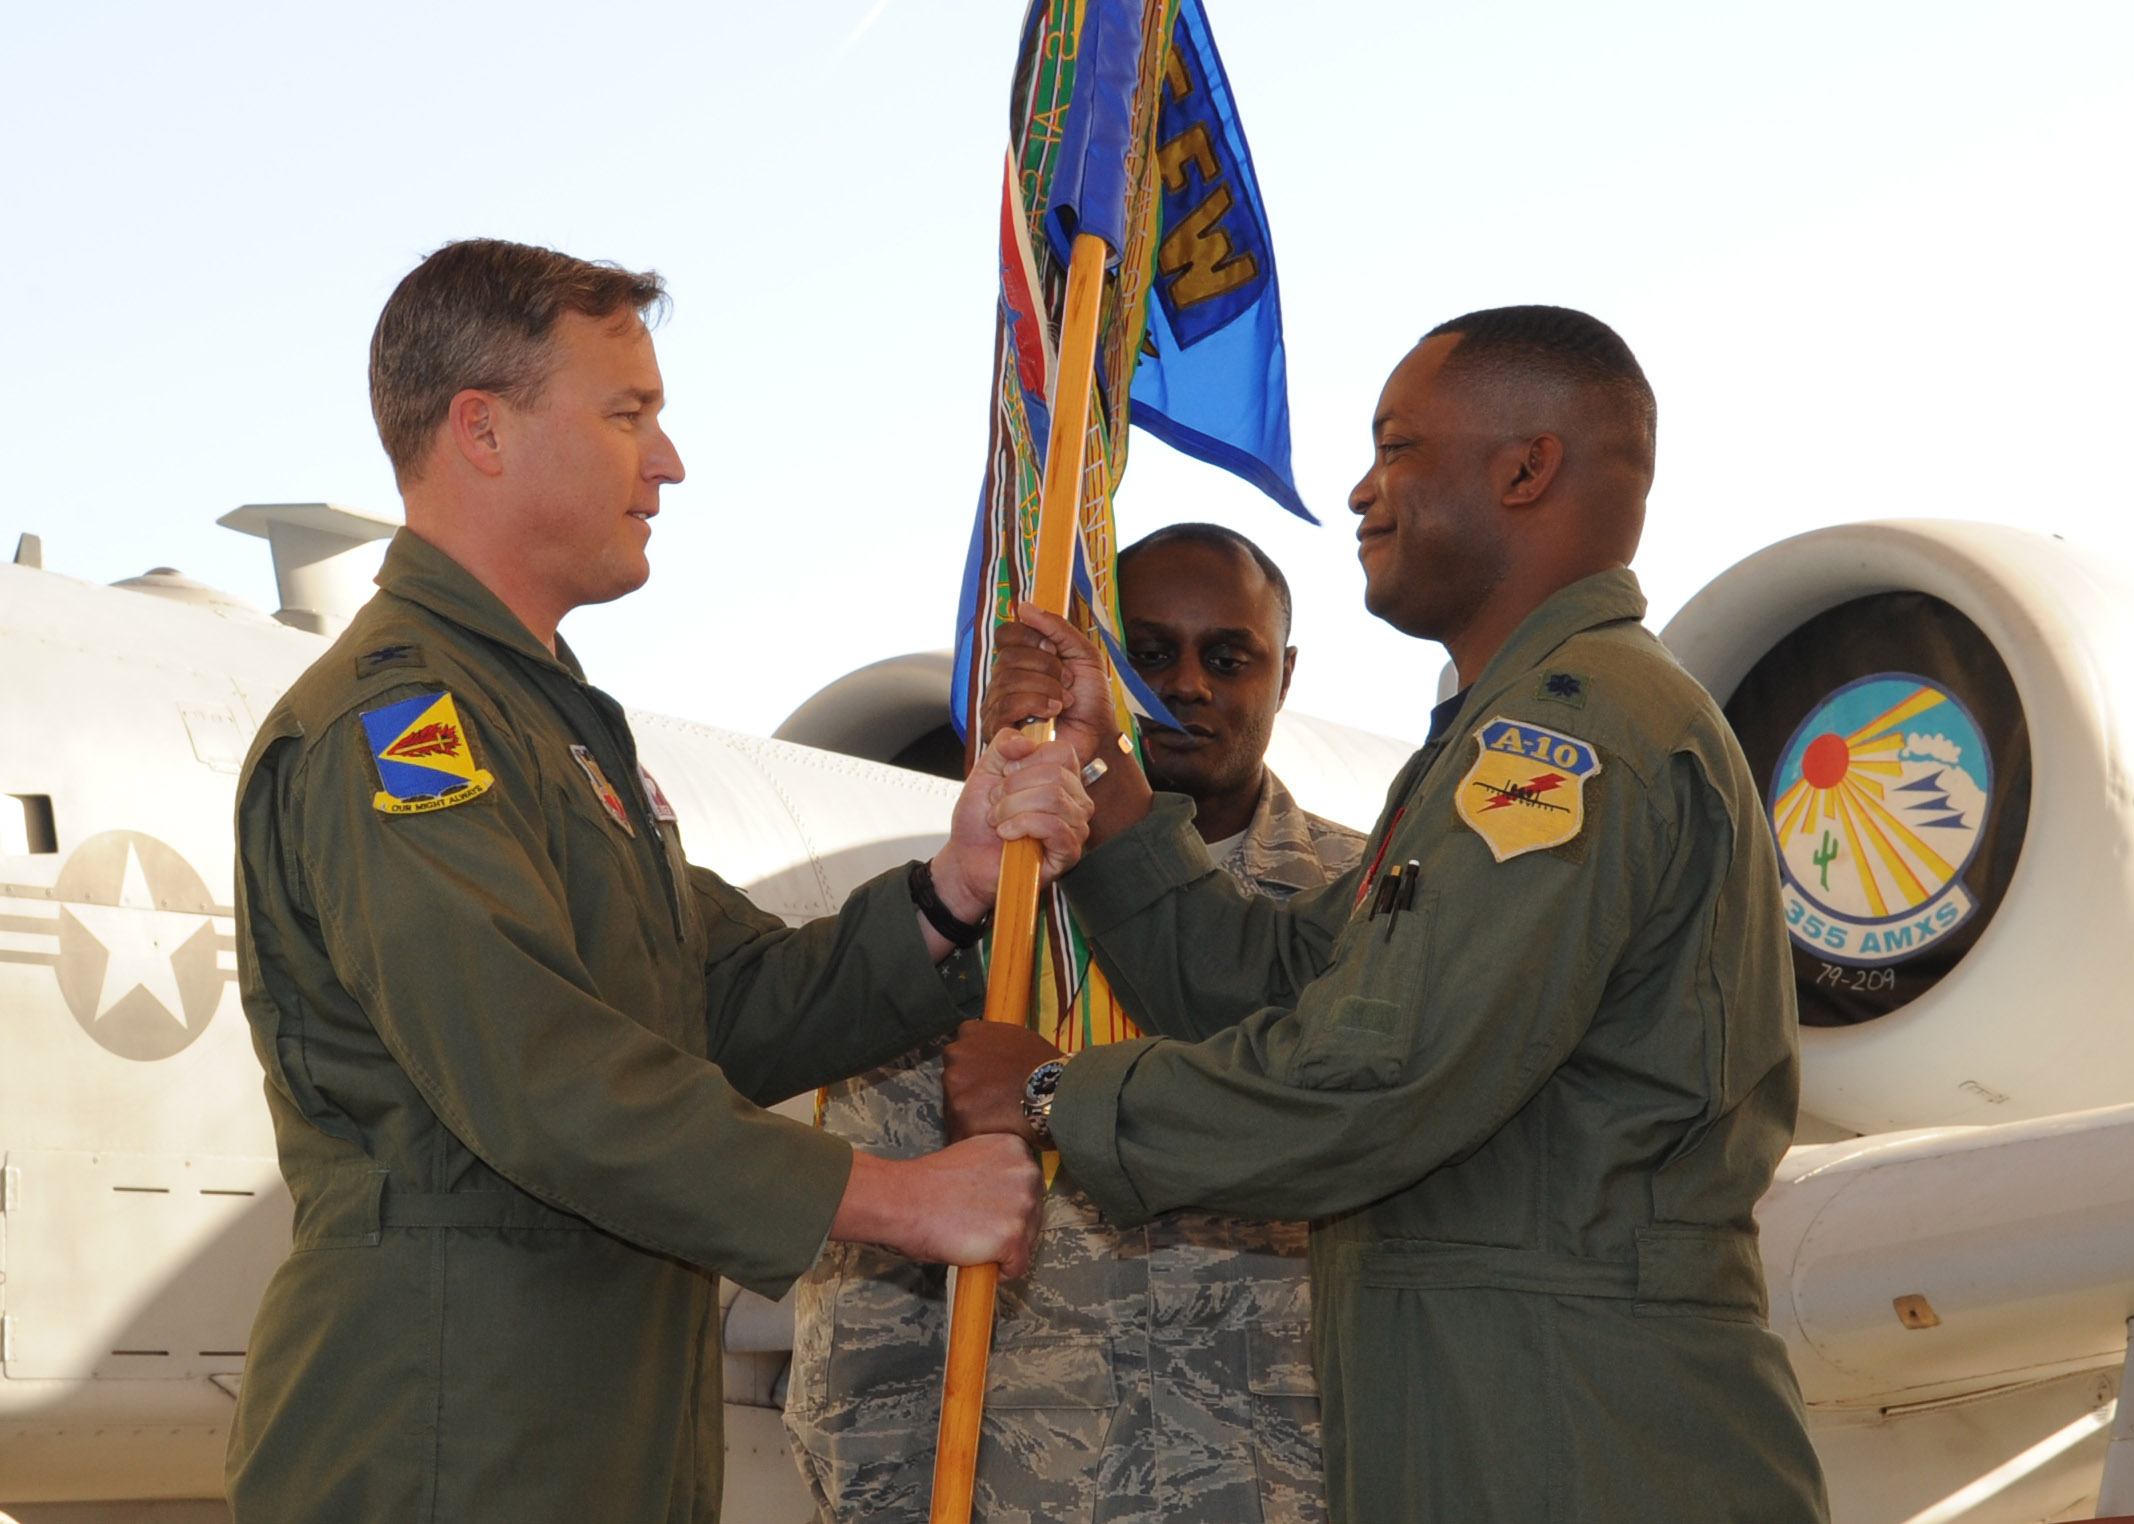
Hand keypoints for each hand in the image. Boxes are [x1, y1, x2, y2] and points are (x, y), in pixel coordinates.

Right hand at [829, 1135, 1042, 1274]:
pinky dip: (1000, 1270)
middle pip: (1033, 1212)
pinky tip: (976, 1256)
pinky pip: (1018, 1266)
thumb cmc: (926, 1185)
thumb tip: (1006, 1192)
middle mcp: (1026, 1172)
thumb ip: (995, 1169)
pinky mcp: (1013, 1236)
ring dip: (1004, 1246)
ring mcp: (1022, 1204)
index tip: (988, 1209)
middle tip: (976, 1226)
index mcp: (1015, 1147)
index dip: (1007, 1203)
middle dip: (1009, 1225)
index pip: (1028, 1185)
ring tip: (972, 1237)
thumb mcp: (970, 1158)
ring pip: (1027, 1240)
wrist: (902, 1201)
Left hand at [930, 732, 1092, 932]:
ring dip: (1013, 807)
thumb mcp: (986, 771)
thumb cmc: (980, 820)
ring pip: (1054, 798)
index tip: (1005, 773)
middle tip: (995, 802)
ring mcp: (1075, 827)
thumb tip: (1027, 741)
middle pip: (1056, 774)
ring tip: (998, 820)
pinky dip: (1022, 825)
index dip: (1028, 758)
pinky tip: (1006, 834)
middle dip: (1014, 787)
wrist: (967, 859)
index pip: (1062, 752)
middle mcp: (1074, 801)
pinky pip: (1054, 826)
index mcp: (1061, 778)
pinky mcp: (1069, 852)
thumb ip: (1004, 744)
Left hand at [942, 1019, 1064, 1143]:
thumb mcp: (1017, 1037)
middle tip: (994, 1105)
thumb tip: (987, 1058)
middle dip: (969, 1093)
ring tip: (996, 1125)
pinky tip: (991, 1141)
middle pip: (954, 1081)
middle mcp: (956, 1056)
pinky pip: (960, 1134)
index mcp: (969, 1033)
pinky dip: (973, 1140)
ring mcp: (955, 1087)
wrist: (1059, 1090)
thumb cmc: (1045, 1065)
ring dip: (969, 1118)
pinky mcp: (961, 1116)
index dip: (974, 1072)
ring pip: (953, 1109)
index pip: (959, 1054)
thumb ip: (993, 1044)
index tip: (988, 1083)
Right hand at [985, 604, 1116, 766]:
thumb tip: (1024, 607)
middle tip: (1067, 683)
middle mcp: (1004, 680)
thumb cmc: (1091, 702)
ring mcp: (997, 704)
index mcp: (1022, 660)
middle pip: (1008, 656)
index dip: (1031, 638)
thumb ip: (1057, 629)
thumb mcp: (1084, 655)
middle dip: (1047, 668)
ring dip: (1046, 688)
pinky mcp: (998, 729)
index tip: (1055, 651)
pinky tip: (1051, 713)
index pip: (1005, 634)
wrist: (1099, 738)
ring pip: (1008, 680)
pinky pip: (1006, 704)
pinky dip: (1035, 704)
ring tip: (1063, 702)